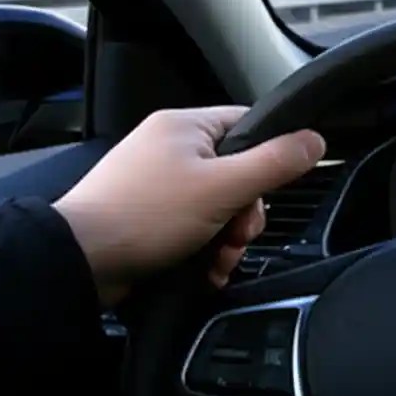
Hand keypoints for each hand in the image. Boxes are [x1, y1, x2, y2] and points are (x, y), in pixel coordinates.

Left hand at [54, 106, 325, 306]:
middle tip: (237, 234)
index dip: (270, 159)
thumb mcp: (224, 187)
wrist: (79, 262)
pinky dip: (205, 250)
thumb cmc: (145, 216)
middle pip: (238, 173)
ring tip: (217, 259)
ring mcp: (156, 184)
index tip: (272, 190)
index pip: (249, 126)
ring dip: (228, 238)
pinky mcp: (148, 218)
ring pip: (218, 206)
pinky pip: (195, 227)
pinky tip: (205, 269)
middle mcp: (169, 149)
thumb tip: (316, 140)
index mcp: (185, 126)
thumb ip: (275, 163)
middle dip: (246, 214)